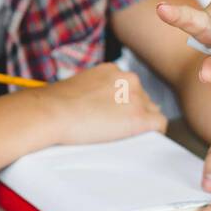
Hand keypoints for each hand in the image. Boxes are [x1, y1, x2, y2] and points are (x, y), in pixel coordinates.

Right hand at [39, 62, 167, 145]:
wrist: (51, 112)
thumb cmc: (56, 104)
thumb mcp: (79, 87)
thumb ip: (96, 92)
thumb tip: (101, 107)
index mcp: (113, 71)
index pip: (129, 87)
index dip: (125, 103)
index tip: (116, 115)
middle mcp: (128, 79)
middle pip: (143, 99)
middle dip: (134, 112)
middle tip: (117, 127)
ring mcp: (136, 98)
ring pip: (152, 111)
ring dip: (141, 122)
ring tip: (124, 135)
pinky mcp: (139, 117)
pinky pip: (159, 124)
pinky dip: (155, 133)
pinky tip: (144, 140)